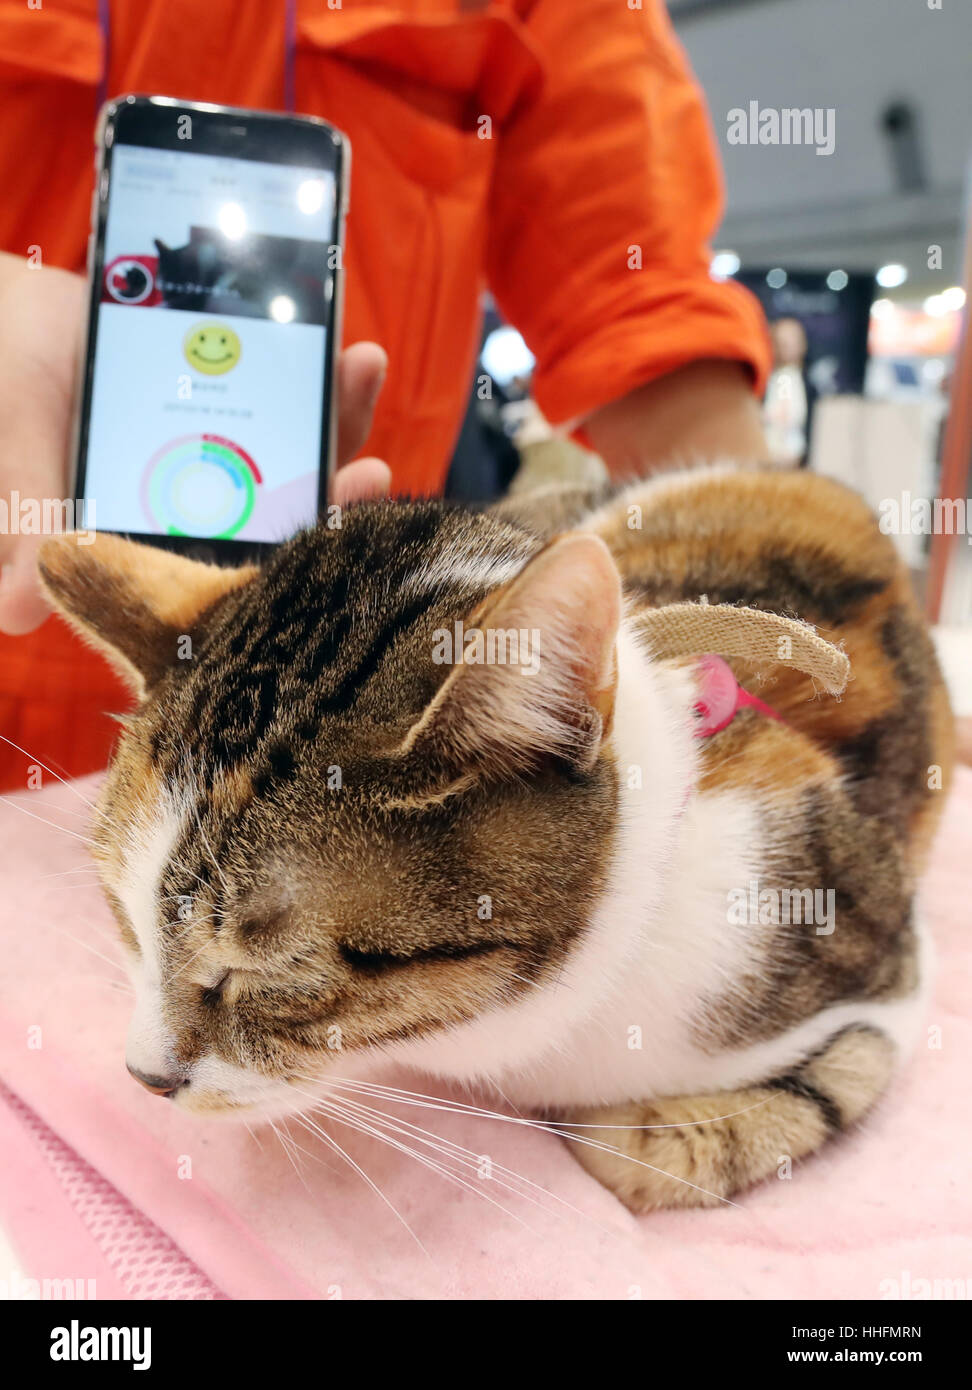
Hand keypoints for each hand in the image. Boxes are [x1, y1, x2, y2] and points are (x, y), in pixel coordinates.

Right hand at [0, 251, 389, 635]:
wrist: (24, 316)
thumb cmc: (10, 381)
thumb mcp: (17, 442)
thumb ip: (25, 513)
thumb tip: (14, 610)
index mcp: (148, 545)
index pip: (219, 584)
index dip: (271, 579)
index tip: (318, 552)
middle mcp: (198, 515)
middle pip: (278, 528)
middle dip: (329, 503)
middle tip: (369, 476)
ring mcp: (227, 464)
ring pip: (297, 465)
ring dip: (339, 428)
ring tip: (364, 374)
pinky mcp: (246, 413)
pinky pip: (295, 407)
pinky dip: (324, 383)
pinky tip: (354, 353)